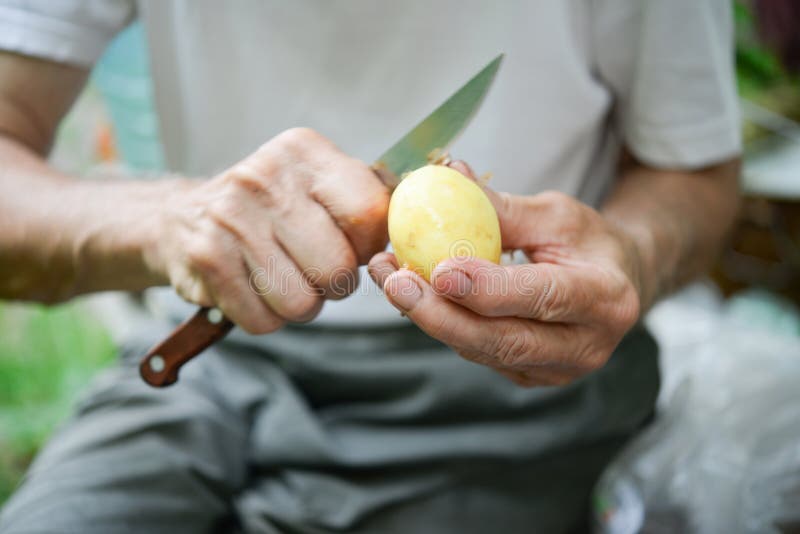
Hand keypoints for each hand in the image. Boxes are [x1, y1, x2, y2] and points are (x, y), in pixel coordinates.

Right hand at [150, 127, 389, 332]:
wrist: (182, 219)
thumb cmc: (270, 209)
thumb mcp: (315, 183)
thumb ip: (364, 202)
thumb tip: (412, 238)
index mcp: (304, 151)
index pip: (369, 213)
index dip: (372, 245)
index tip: (357, 246)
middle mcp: (265, 178)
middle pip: (338, 269)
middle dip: (335, 284)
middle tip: (317, 270)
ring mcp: (231, 218)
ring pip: (301, 303)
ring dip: (301, 304)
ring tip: (284, 277)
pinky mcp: (206, 259)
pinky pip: (264, 321)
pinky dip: (267, 317)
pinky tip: (255, 288)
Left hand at [368, 161, 642, 386]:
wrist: (618, 284)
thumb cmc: (588, 243)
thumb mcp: (555, 214)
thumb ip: (503, 209)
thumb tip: (447, 177)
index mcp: (606, 297)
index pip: (544, 297)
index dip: (489, 290)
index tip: (441, 270)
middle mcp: (586, 345)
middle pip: (504, 340)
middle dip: (441, 315)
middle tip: (395, 282)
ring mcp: (558, 369)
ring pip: (483, 351)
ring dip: (430, 317)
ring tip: (390, 276)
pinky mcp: (531, 375)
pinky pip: (479, 354)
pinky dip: (443, 324)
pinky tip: (414, 293)